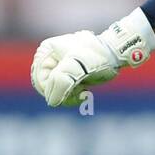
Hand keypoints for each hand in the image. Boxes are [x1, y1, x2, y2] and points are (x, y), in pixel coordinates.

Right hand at [30, 9, 154, 108]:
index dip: (54, 88)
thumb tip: (51, 102)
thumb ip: (59, 82)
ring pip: (55, 93)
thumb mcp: (75, 65)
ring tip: (84, 90)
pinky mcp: (69, 78)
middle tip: (80, 89)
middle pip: (47, 88)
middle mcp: (50, 60)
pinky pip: (64, 94)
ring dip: (70, 96)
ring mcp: (59, 69)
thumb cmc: (96, 55)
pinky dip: (74, 96)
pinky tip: (86, 91)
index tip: (72, 86)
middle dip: (63, 93)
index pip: (40, 79)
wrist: (115, 55)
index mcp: (46, 52)